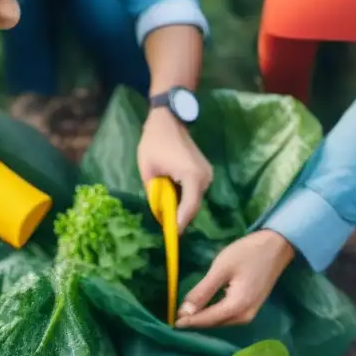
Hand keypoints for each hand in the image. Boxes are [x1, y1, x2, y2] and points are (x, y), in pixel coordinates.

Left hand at [138, 109, 212, 230]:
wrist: (169, 120)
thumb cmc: (154, 142)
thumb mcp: (147, 170)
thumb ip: (154, 194)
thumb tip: (160, 213)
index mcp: (191, 176)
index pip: (190, 207)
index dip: (180, 222)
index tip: (171, 234)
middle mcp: (204, 177)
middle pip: (193, 206)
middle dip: (180, 216)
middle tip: (166, 225)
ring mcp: (207, 174)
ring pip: (194, 199)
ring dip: (182, 206)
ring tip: (166, 208)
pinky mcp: (205, 173)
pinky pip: (195, 192)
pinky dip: (185, 197)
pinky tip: (173, 195)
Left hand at [177, 229, 295, 327]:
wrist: (278, 246)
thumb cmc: (248, 253)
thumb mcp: (221, 268)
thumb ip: (202, 291)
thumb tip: (184, 311)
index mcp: (237, 307)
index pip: (206, 320)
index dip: (187, 321)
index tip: (169, 321)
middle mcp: (244, 317)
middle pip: (213, 324)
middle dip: (194, 322)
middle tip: (173, 318)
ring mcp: (249, 315)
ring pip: (220, 322)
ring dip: (203, 319)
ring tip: (183, 315)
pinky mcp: (250, 309)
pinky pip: (227, 317)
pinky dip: (213, 315)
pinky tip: (201, 309)